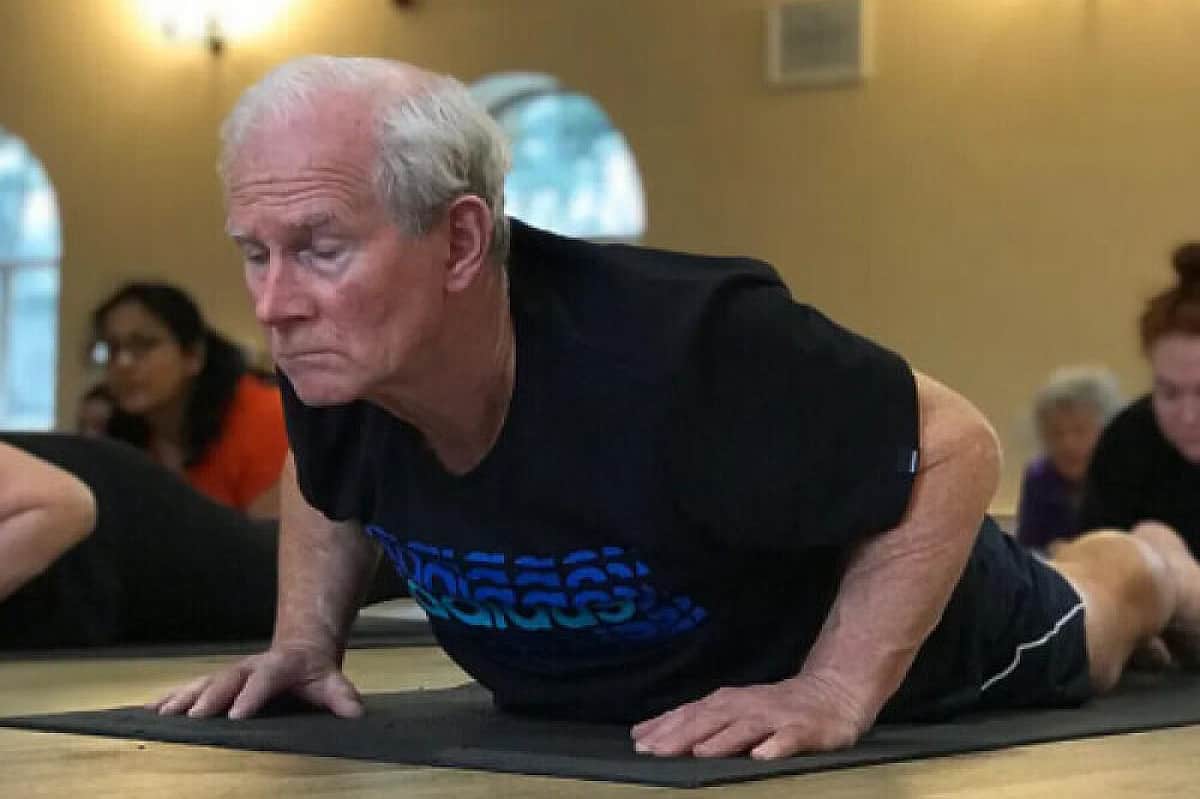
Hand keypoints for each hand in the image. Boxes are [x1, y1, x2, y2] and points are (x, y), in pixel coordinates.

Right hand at [146, 643, 362, 719]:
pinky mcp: (217, 682)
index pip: (264, 680)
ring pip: (204, 683)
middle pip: (227, 680)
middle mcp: (249, 667)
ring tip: (162, 713)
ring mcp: (231, 673)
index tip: (236, 714)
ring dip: (183, 698)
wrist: (300, 647)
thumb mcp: (331, 680)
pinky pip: (191, 688)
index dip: (251, 696)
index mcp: (278, 666)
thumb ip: (340, 695)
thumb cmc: (313, 670)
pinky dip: (170, 697)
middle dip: (210, 698)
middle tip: (194, 716)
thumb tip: (355, 711)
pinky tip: (150, 709)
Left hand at [630, 672, 872, 758]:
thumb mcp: (733, 710)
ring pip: (746, 728)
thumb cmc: (774, 708)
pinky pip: (788, 739)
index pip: (690, 713)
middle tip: (656, 750)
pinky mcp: (803, 730)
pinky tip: (762, 756)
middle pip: (711, 719)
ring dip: (723, 739)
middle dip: (682, 734)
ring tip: (700, 752)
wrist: (832, 693)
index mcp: (728, 703)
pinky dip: (775, 746)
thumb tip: (647, 733)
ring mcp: (776, 718)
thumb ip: (696, 721)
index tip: (638, 741)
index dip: (664, 727)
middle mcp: (748, 706)